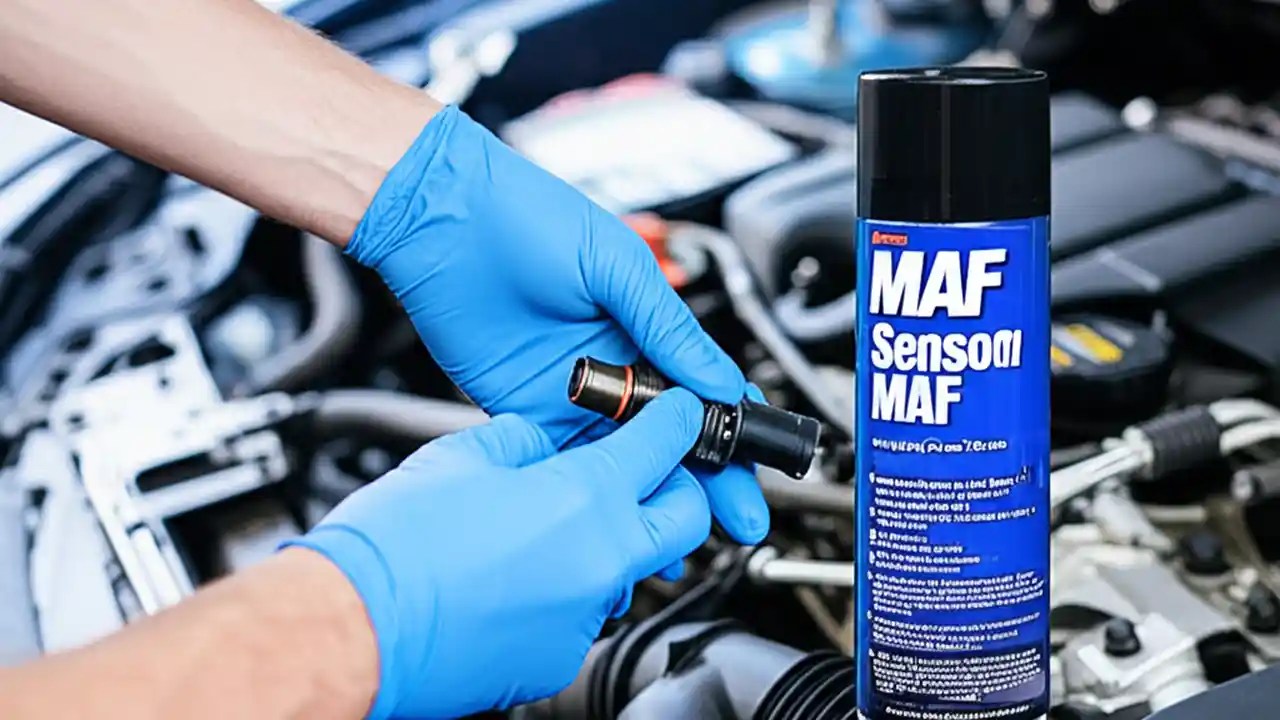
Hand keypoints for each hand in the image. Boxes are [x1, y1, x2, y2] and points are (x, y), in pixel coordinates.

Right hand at [285, 389, 711, 718]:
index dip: (680, 422)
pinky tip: (520, 575)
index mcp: (584, 499)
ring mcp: (583, 617)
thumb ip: (522, 443)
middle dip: (677, 489)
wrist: (352, 627)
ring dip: (612, 542)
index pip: (665, 447)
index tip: (683, 413)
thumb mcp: (463, 455)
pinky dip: (569, 588)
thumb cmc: (396, 544)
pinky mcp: (558, 658)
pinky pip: (584, 612)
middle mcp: (600, 562)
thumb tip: (543, 443)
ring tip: (554, 527)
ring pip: (630, 569)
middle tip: (646, 472)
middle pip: (684, 520)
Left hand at [344, 105, 767, 545]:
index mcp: (647, 328)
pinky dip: (592, 488)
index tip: (758, 467)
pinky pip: (566, 458)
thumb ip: (668, 329)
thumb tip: (719, 381)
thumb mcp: (616, 267)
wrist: (440, 218)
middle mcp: (615, 365)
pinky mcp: (526, 410)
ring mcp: (572, 392)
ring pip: (625, 457)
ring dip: (654, 493)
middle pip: (672, 436)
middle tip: (738, 518)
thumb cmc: (527, 218)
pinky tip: (616, 511)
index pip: (705, 390)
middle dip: (709, 479)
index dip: (734, 431)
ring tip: (684, 529)